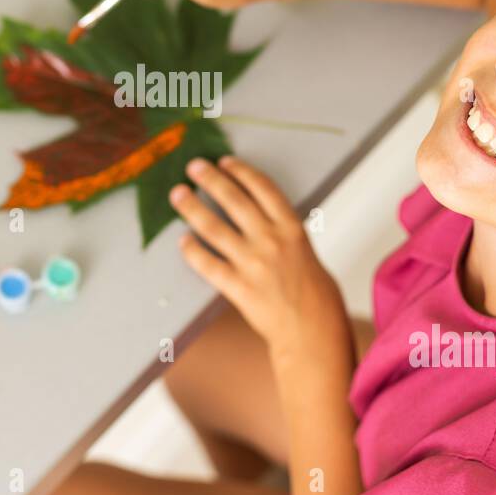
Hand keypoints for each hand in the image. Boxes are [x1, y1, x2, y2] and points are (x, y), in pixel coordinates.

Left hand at [169, 156, 349, 363]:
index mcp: (292, 228)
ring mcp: (252, 263)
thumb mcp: (307, 253)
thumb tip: (262, 220)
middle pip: (234, 200)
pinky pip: (207, 263)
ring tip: (178, 195)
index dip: (241, 171)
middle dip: (211, 180)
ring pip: (214, 227)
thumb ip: (284, 235)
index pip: (263, 188)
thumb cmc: (317, 297)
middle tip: (193, 167)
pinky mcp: (237, 286)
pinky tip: (182, 240)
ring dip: (192, 208)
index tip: (225, 162)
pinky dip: (192, 250)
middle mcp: (271, 240)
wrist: (313, 332)